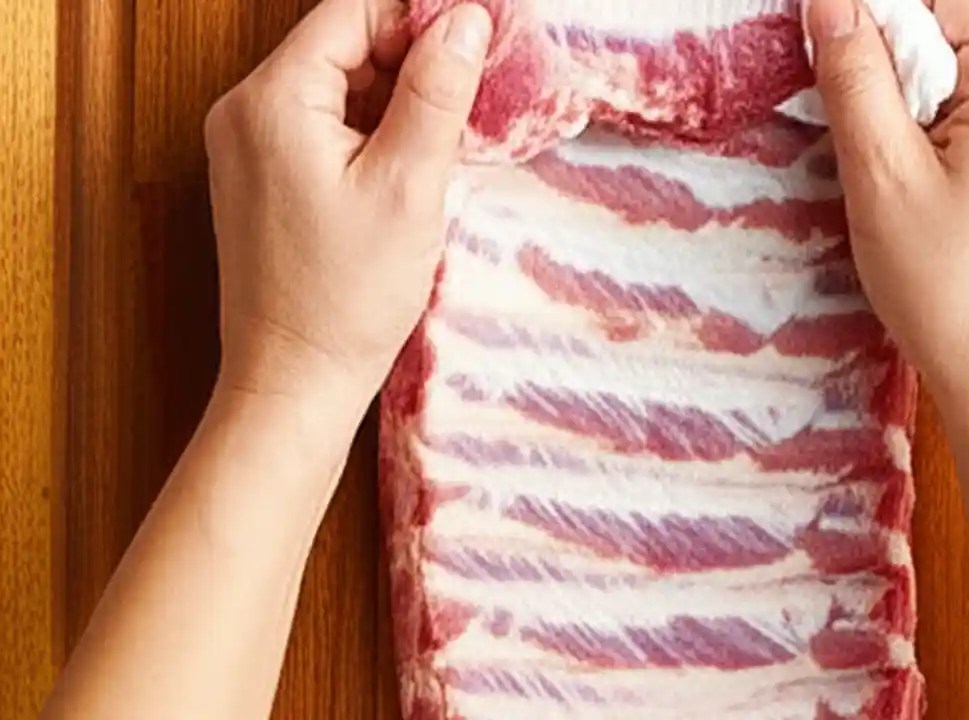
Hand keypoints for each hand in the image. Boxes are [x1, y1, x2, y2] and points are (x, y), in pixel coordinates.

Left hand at [204, 0, 491, 413]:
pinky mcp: (262, 178)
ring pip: (338, 84)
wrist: (293, 382)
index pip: (355, 11)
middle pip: (344, 43)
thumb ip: (437, 92)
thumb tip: (465, 18)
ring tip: (452, 136)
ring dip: (399, 97)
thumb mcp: (409, 186)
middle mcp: (246, 109)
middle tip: (479, 91)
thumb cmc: (346, 297)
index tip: (484, 34)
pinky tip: (414, 164)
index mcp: (274, 99)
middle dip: (415, 57)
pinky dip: (374, 130)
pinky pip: (324, 125)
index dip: (424, 15)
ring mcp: (249, 145)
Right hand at [807, 0, 968, 404]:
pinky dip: (950, 135)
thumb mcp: (881, 176)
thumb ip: (855, 76)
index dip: (882, 20)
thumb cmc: (951, 293)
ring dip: (922, 107)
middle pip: (964, 34)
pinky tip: (929, 192)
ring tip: (901, 177)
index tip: (838, 63)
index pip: (947, 0)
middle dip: (902, 71)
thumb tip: (832, 3)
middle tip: (872, 142)